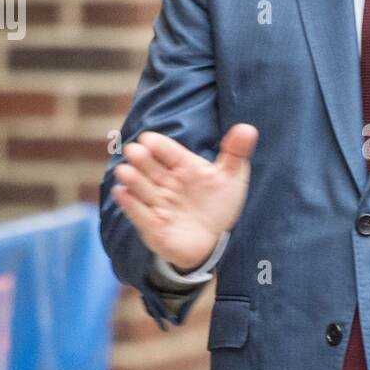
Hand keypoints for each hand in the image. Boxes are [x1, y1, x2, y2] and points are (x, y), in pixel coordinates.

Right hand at [111, 123, 258, 270]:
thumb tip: (248, 128)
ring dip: (132, 180)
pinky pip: (139, 214)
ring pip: (141, 189)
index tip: (149, 139)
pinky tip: (121, 193)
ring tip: (125, 172)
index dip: (159, 145)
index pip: (169, 151)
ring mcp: (158, 203)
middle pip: (151, 167)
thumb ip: (236, 152)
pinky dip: (129, 204)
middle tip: (134, 151)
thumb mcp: (231, 177)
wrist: (213, 240)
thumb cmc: (218, 204)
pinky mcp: (152, 225)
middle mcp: (167, 182)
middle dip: (142, 160)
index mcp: (184, 166)